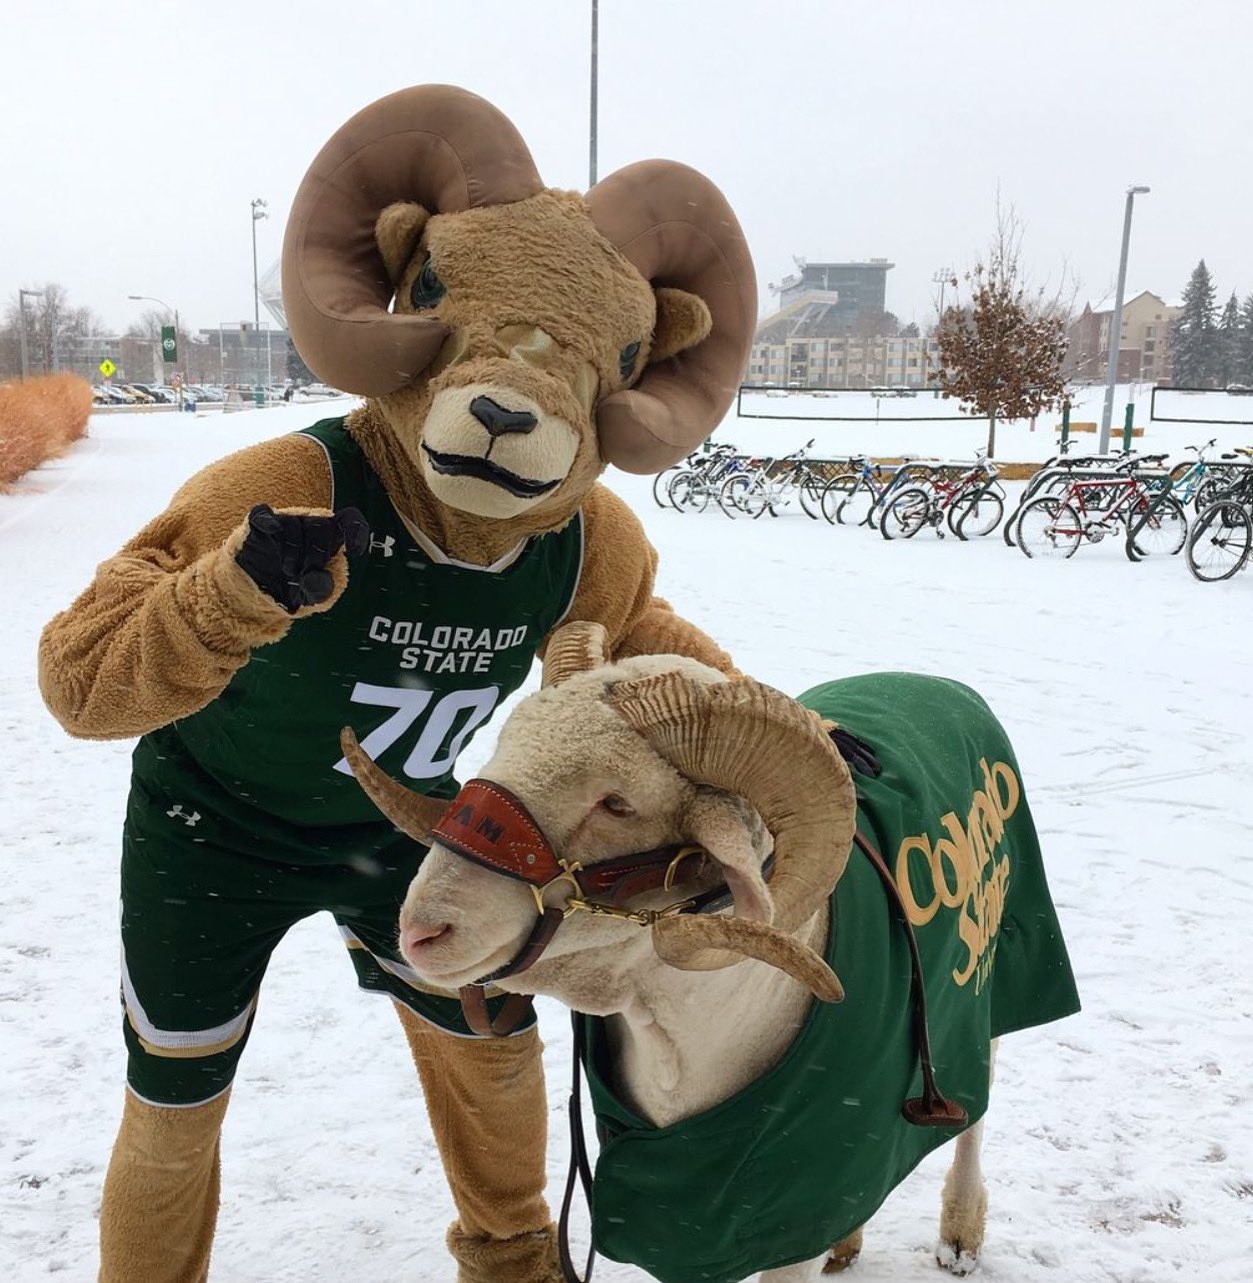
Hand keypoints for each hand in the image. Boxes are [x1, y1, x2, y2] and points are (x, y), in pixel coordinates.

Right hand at [234, 504, 368, 612]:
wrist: (257, 592)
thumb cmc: (292, 587)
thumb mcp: (311, 596)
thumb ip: (321, 590)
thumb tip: (317, 578)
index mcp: (330, 539)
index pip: (349, 520)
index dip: (355, 529)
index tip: (354, 550)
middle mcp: (308, 525)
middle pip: (320, 526)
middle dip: (317, 554)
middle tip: (306, 574)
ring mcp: (284, 522)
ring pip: (293, 525)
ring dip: (292, 552)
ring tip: (288, 572)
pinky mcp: (259, 524)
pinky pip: (264, 515)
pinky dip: (269, 520)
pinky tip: (272, 528)